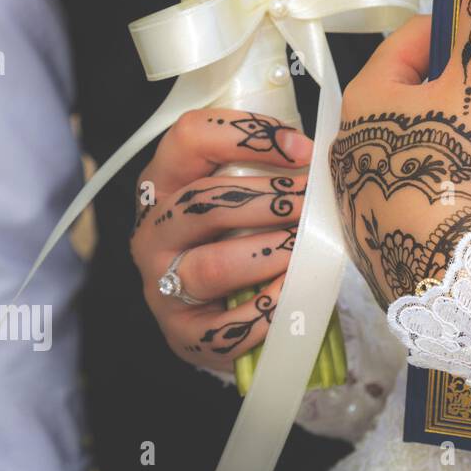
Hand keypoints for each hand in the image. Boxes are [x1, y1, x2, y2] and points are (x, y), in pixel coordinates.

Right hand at [129, 109, 312, 367]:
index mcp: (164, 184)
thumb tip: (317, 155)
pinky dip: (268, 308)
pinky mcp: (183, 334)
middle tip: (312, 202)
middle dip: (268, 199)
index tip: (304, 150)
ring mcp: (162, 286)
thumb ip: (268, 168)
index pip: (190, 136)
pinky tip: (294, 292)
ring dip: (269, 252)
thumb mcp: (243, 194)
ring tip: (305, 247)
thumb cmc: (241, 237)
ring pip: (213, 265)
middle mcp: (153, 233)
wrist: (223, 312)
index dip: (249, 135)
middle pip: (201, 202)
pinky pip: (227, 325)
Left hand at [332, 0, 470, 308]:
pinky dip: (437, 184)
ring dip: (444, 138)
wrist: (445, 273)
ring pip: (408, 144)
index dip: (460, 37)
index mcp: (365, 95)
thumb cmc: (454, 165)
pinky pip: (409, 190)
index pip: (415, 41)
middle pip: (411, 94)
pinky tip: (468, 195)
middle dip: (454, 91)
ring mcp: (357, 190)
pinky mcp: (373, 233)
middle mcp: (348, 139)